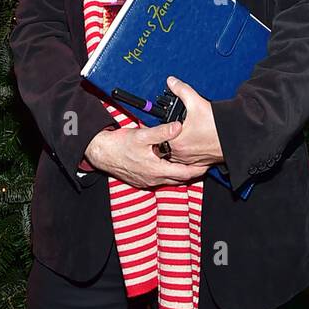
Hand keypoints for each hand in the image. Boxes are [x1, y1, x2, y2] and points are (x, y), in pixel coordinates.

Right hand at [84, 121, 207, 189]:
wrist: (101, 152)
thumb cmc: (119, 144)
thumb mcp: (142, 135)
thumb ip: (162, 132)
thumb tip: (178, 127)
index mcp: (156, 170)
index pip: (184, 174)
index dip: (197, 170)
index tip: (206, 164)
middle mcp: (153, 179)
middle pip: (179, 179)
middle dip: (191, 172)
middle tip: (202, 164)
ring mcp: (147, 181)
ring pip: (169, 180)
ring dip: (179, 173)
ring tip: (189, 165)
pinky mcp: (141, 180)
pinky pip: (159, 179)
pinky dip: (167, 174)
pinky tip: (168, 165)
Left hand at [162, 76, 224, 168]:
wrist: (235, 137)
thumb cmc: (216, 125)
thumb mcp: (196, 102)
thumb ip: (181, 90)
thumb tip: (172, 81)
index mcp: (175, 141)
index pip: (158, 137)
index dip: (159, 130)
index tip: (162, 125)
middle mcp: (180, 154)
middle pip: (165, 148)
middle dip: (166, 139)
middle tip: (170, 130)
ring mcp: (189, 160)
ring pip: (175, 157)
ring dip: (175, 148)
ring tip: (180, 137)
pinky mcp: (199, 164)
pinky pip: (187, 162)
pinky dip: (187, 155)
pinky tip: (190, 146)